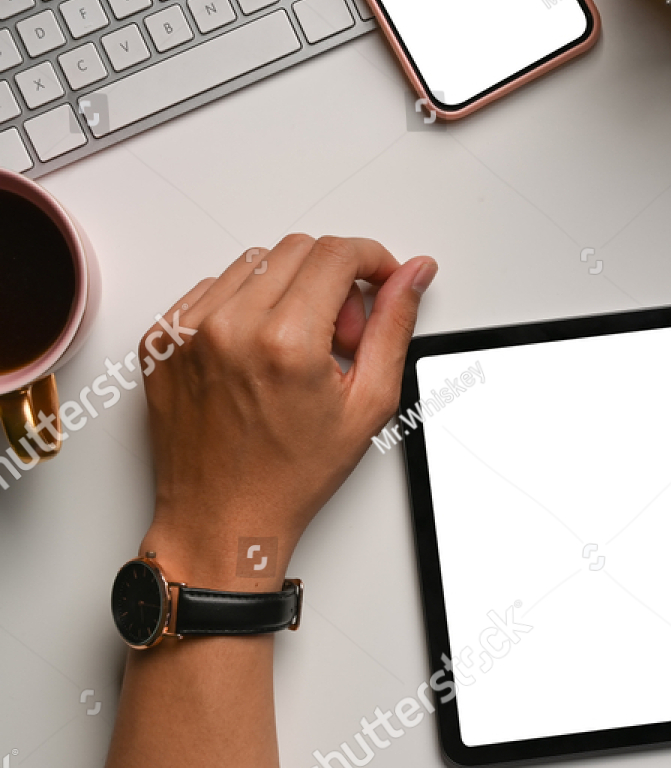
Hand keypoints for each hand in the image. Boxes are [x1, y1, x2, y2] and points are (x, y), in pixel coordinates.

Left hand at [137, 235, 437, 590]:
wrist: (222, 517)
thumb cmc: (289, 475)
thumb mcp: (367, 403)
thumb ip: (393, 326)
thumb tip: (412, 275)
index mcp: (285, 342)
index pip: (337, 253)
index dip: (373, 259)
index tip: (382, 280)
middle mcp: (229, 327)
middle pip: (298, 250)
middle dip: (334, 280)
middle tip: (341, 334)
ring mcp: (187, 330)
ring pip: (256, 263)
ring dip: (289, 290)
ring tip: (298, 348)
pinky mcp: (162, 338)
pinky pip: (214, 288)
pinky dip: (246, 307)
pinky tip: (260, 352)